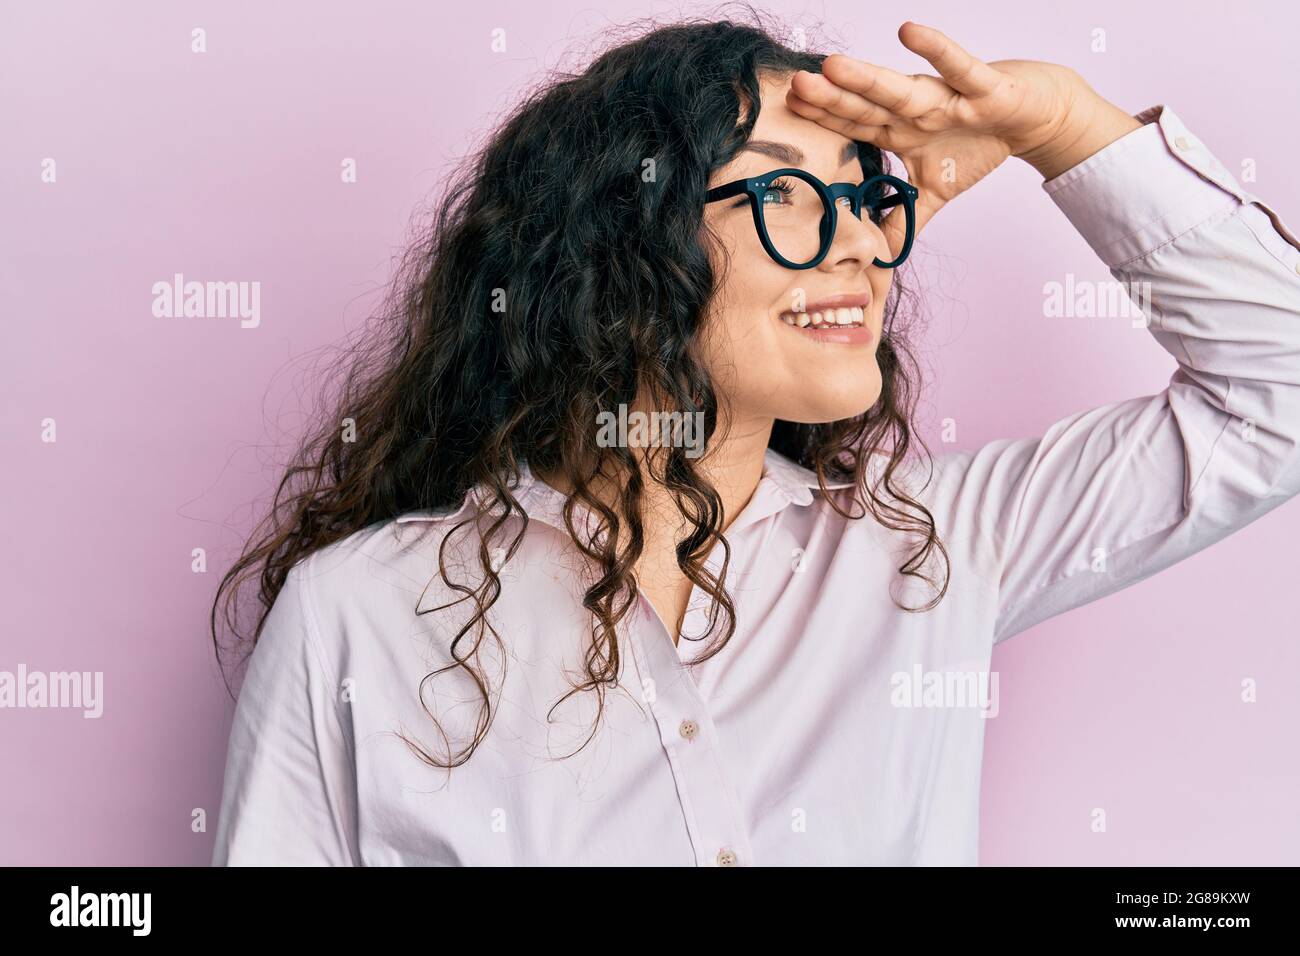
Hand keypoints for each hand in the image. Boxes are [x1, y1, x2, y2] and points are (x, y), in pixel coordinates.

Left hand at [787, 22, 1141, 243]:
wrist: (1038, 116)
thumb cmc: (980, 143)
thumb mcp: (938, 191)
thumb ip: (906, 220)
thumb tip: (878, 254)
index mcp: (901, 131)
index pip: (854, 126)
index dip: (822, 119)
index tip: (787, 109)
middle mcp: (916, 110)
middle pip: (867, 106)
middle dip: (831, 98)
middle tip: (794, 87)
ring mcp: (948, 98)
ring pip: (902, 89)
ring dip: (868, 79)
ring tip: (832, 65)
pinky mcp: (984, 87)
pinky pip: (958, 68)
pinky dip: (937, 52)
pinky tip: (908, 32)